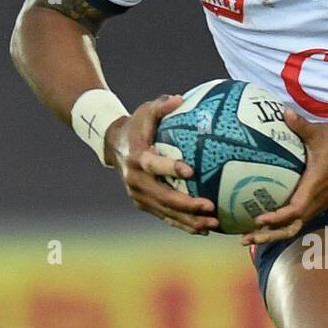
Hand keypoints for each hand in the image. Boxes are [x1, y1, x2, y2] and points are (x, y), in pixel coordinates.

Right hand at [105, 94, 218, 234]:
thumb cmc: (137, 125)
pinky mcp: (143, 204)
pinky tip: (203, 229)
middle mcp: (136, 180)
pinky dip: (183, 224)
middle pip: (163, 196)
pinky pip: (165, 216)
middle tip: (210, 206)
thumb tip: (180, 99)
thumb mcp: (146, 111)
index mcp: (137, 158)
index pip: (154, 165)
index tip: (191, 170)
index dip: (170, 168)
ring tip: (213, 224)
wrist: (114, 145)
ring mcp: (138, 195)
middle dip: (186, 204)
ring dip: (189, 220)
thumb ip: (161, 105)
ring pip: (166, 212)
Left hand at [240, 108, 327, 243]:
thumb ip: (299, 125)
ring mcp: (320, 203)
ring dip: (275, 233)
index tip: (257, 220)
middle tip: (246, 239)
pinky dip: (285, 225)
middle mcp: (316, 202)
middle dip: (269, 236)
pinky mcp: (322, 201)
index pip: (293, 212)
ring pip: (296, 227)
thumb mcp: (319, 133)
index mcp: (313, 189)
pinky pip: (301, 219)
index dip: (275, 219)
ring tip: (253, 235)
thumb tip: (283, 112)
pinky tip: (271, 221)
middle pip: (291, 229)